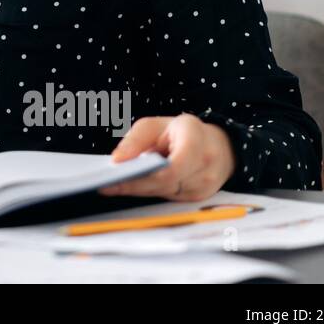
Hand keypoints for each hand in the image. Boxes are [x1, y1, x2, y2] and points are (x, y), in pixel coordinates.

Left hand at [99, 113, 234, 201]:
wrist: (219, 146)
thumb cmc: (182, 132)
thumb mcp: (156, 125)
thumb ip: (135, 141)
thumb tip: (116, 161)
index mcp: (195, 139)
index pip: (170, 167)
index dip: (141, 176)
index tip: (114, 178)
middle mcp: (206, 164)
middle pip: (164, 184)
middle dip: (134, 185)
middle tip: (104, 186)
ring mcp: (206, 184)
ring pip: (165, 193)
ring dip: (140, 190)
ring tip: (113, 185)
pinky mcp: (200, 197)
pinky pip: (169, 198)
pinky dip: (150, 192)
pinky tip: (133, 187)